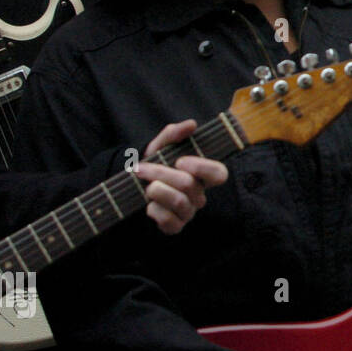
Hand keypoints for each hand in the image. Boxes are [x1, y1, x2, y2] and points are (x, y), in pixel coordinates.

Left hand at [136, 120, 227, 234]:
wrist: (132, 186)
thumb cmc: (153, 164)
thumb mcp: (160, 146)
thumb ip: (174, 134)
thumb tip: (191, 124)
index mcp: (201, 175)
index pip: (219, 174)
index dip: (203, 168)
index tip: (180, 161)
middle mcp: (199, 195)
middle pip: (188, 184)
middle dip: (160, 173)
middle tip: (140, 168)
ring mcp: (189, 212)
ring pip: (179, 201)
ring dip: (155, 191)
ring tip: (145, 187)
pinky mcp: (176, 226)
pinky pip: (169, 221)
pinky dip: (154, 211)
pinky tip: (149, 206)